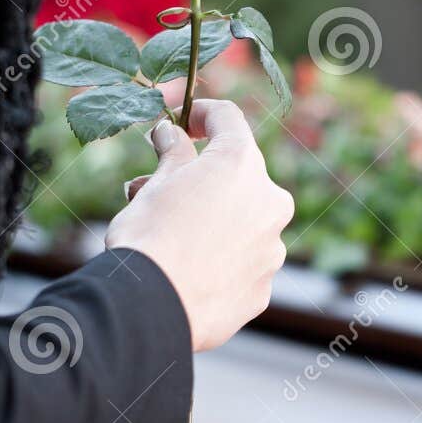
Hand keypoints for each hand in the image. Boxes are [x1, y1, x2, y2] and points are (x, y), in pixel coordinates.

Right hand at [106, 100, 293, 351]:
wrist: (150, 308)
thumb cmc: (149, 236)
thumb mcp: (155, 184)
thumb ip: (172, 153)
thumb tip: (170, 134)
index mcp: (242, 164)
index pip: (227, 118)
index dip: (198, 114)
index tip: (177, 123)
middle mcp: (269, 202)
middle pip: (237, 175)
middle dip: (200, 176)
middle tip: (157, 186)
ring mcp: (271, 249)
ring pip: (241, 222)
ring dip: (210, 219)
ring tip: (166, 233)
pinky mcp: (262, 288)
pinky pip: (241, 262)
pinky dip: (218, 259)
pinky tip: (186, 269)